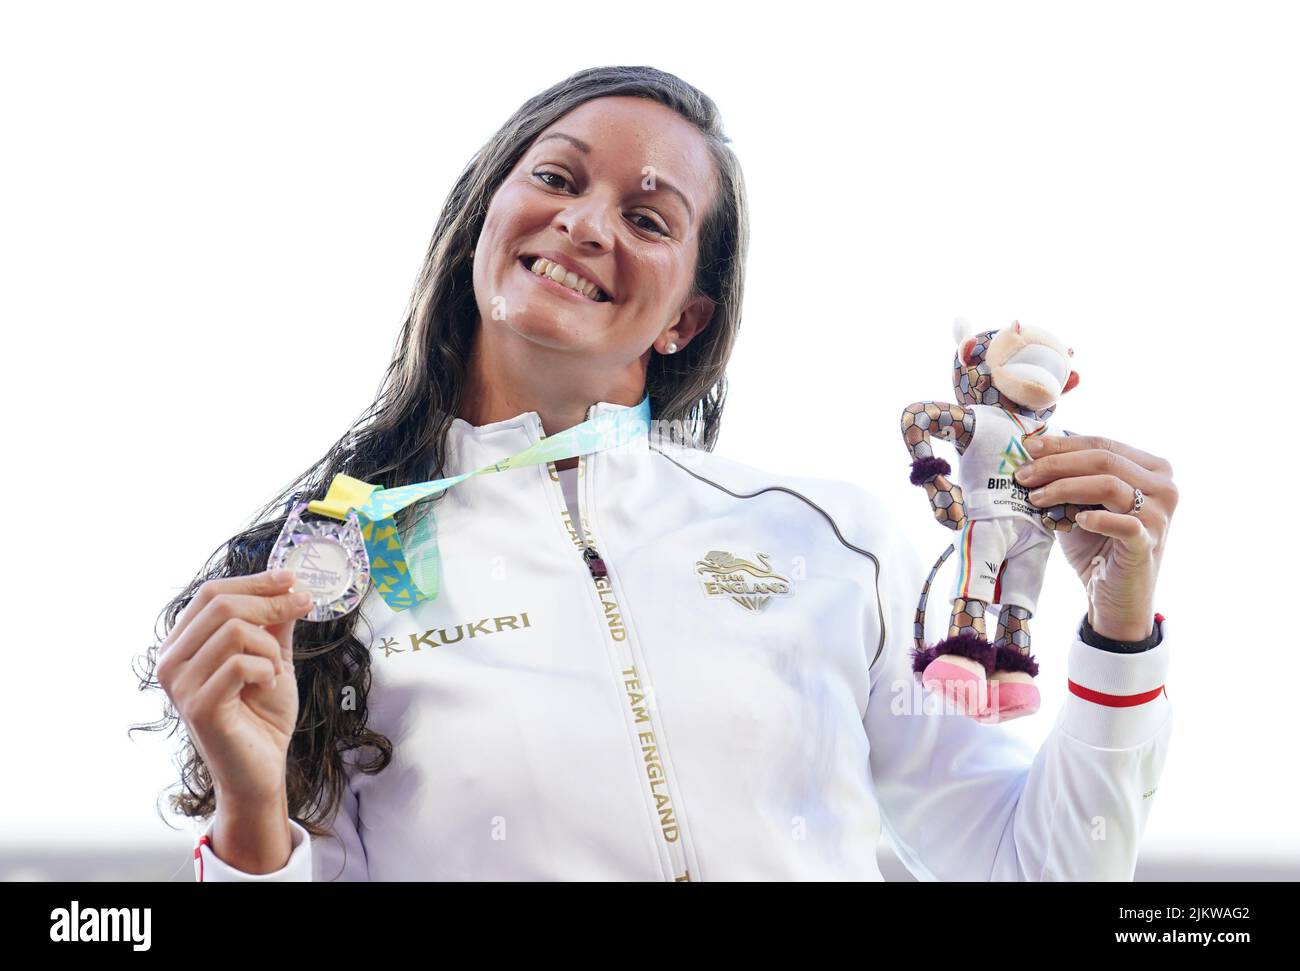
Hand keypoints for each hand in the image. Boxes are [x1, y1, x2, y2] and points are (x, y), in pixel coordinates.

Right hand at [156, 569, 312, 805]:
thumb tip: (287, 584)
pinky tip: (268, 686)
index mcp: (181, 644)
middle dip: (271, 602)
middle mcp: (170, 661)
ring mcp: (180, 685)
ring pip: (233, 630)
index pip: (211, 593)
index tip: (290, 577)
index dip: (254, 580)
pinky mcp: (199, 707)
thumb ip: (273, 622)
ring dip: (270, 646)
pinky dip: (267, 670)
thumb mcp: (272, 656)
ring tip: (275, 669)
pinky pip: (240, 664)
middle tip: (304, 606)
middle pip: (221, 604)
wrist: (262, 767)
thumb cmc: (262, 714)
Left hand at [1014, 434, 1177, 640]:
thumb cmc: (1096, 545)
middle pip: (1104, 459)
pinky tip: (1076, 520)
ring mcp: (1160, 516)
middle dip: (1056, 463)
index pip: (1103, 443)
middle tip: (1023, 474)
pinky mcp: (1149, 543)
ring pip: (1109, 484)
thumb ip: (1069, 477)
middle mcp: (1164, 487)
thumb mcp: (1081, 503)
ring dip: (1065, 487)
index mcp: (1152, 468)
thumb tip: (1033, 451)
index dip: (1062, 443)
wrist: (1113, 595)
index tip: (1028, 447)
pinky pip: (1124, 524)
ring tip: (1035, 497)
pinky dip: (1097, 518)